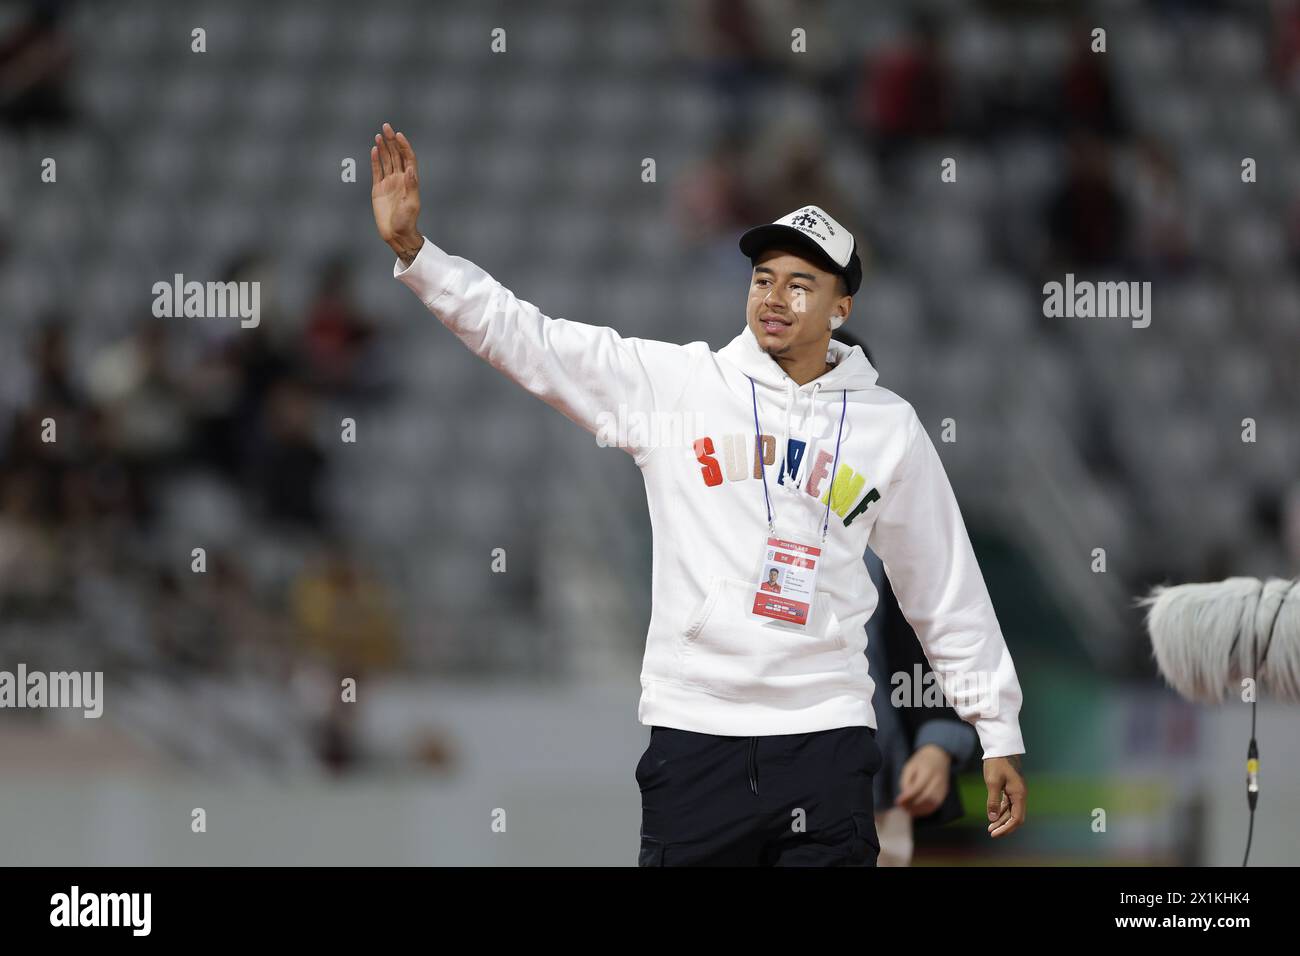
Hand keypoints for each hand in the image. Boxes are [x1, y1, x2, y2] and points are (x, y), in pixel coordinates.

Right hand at [371, 122, 421, 259]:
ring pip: (386, 160)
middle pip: (396, 155)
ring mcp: (389, 183)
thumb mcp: (411, 204)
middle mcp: (399, 179)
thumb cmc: (407, 221)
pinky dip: (376, 160)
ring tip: (380, 135)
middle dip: (392, 141)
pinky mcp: (378, 189)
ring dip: (384, 147)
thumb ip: (411, 186)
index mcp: (410, 181)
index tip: (398, 135)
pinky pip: (377, 171)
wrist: (396, 234)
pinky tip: (374, 149)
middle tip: (386, 126)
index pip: (408, 158)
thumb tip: (410, 170)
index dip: (404, 146)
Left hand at [895, 743, 950, 817]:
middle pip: (925, 797)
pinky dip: (927, 810)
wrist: (939, 755)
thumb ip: (906, 781)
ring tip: (909, 811)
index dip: (907, 797)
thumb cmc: (921, 760)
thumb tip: (904, 796)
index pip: (917, 788)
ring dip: (920, 810)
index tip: (897, 802)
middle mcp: (937, 780)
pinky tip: (919, 811)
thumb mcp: (909, 766)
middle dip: (913, 805)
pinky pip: (937, 805)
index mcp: (927, 771)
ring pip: (932, 804)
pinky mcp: (945, 792)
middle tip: (902, 808)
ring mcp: (943, 787)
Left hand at [983, 754, 1026, 837]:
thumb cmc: (996, 763)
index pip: (1017, 818)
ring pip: (1011, 811)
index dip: (1006, 828)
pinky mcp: (1011, 788)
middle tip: (991, 832)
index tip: (994, 833)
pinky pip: (1008, 804)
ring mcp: (1016, 791)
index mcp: (1019, 794)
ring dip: (1002, 819)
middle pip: (1015, 817)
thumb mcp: (992, 782)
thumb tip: (992, 819)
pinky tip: (993, 815)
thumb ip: (993, 801)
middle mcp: (1020, 794)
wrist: (1000, 747)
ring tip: (990, 827)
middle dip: (1004, 826)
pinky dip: (1001, 811)